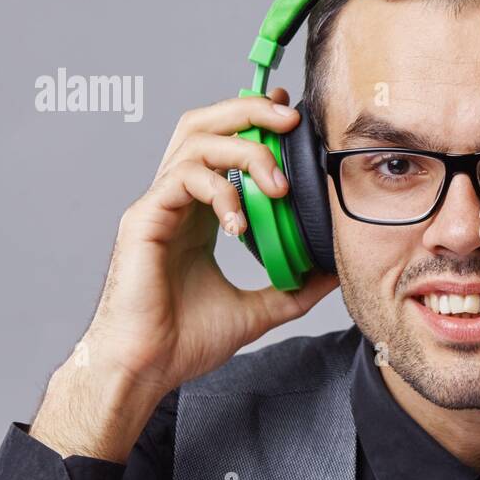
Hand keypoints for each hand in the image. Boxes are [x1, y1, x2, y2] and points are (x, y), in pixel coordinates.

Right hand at [32, 88, 337, 462]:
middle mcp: (176, 200)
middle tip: (289, 118)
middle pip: (205, 124)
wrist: (146, 369)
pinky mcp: (144, 220)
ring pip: (195, 142)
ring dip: (244, 151)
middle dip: (249, 110)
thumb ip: (296, 288)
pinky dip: (219, 192)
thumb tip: (335, 272)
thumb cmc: (185, 340)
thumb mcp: (260, 308)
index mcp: (199, 212)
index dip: (254, 121)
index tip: (291, 118)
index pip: (223, 145)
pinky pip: (182, 180)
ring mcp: (158, 205)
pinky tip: (239, 224)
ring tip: (277, 185)